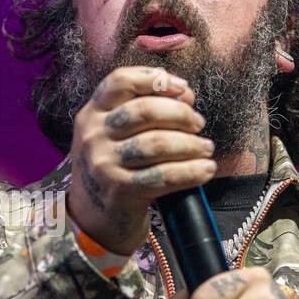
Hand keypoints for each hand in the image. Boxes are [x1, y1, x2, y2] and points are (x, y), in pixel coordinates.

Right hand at [66, 66, 215, 254]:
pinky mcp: (119, 190)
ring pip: (157, 143)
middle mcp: (94, 135)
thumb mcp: (112, 136)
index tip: (184, 89)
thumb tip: (184, 95)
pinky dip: (190, 171)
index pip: (121, 81)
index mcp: (92, 113)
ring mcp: (104, 163)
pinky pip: (163, 175)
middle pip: (145, 110)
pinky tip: (205, 170)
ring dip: (191, 144)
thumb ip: (140, 113)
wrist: (92, 219)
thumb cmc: (113, 169)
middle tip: (198, 124)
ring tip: (206, 149)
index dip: (156, 79)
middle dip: (180, 114)